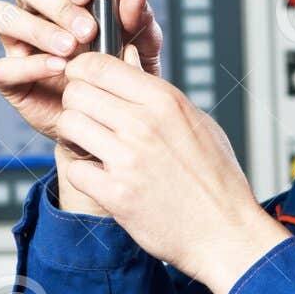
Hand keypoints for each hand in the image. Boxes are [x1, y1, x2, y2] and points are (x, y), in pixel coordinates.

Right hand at [0, 0, 162, 214]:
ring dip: (38, 28)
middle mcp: (34, 13)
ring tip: (72, 49)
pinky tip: (59, 70)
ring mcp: (19, 46)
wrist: (115, 128)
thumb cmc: (124, 79)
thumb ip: (140, 20)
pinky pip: (3, 66)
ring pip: (2, 15)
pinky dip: (30, 65)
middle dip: (55, 1)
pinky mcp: (12, 81)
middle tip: (87, 27)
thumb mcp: (143, 48)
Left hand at [57, 51, 289, 293]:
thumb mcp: (197, 122)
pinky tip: (102, 178)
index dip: (82, 71)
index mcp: (165, 101)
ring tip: (94, 148)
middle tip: (88, 119)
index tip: (82, 82)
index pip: (99, 65)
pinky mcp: (116, 193)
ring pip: (69, 125)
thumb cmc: (216, 180)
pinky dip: (83, 174)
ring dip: (76, 137)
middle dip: (76, 104)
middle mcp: (144, 124)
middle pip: (76, 92)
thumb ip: (158, 94)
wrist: (226, 232)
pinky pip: (74, 169)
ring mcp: (128, 159)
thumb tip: (129, 61)